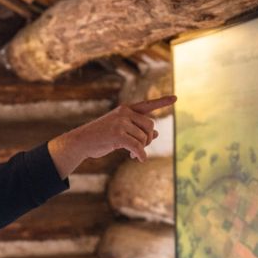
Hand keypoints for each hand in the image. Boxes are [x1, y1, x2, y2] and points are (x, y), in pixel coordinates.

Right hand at [47, 95, 176, 178]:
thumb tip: (157, 134)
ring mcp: (121, 122)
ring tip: (133, 154)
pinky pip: (137, 146)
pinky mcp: (118, 134)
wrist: (81, 141)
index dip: (162, 102)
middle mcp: (124, 113)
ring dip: (141, 149)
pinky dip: (140, 154)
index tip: (176, 98)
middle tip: (141, 148)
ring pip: (143, 138)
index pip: (147, 105)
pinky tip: (138, 159)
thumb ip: (137, 130)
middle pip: (150, 126)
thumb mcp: (120, 131)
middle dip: (148, 139)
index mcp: (126, 109)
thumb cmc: (101, 137)